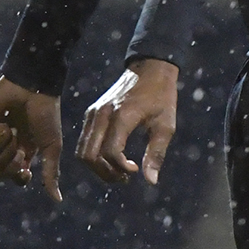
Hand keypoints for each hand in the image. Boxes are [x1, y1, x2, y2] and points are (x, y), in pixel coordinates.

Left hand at [0, 76, 63, 202]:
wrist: (36, 88)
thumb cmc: (47, 115)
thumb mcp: (52, 147)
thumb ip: (51, 174)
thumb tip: (58, 200)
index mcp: (27, 149)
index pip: (17, 175)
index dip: (20, 177)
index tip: (27, 172)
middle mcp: (11, 143)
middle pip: (2, 171)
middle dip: (12, 165)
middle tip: (20, 153)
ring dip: (6, 149)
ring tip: (14, 133)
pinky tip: (6, 123)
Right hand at [77, 58, 178, 185]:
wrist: (149, 67)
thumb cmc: (161, 96)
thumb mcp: (166, 124)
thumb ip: (156, 152)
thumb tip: (150, 181)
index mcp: (121, 115)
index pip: (110, 152)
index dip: (120, 168)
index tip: (135, 170)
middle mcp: (102, 114)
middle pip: (89, 156)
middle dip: (105, 173)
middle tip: (124, 177)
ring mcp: (94, 113)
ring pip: (83, 151)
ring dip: (98, 167)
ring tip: (118, 171)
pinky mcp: (92, 113)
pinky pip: (85, 141)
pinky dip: (94, 155)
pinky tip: (113, 158)